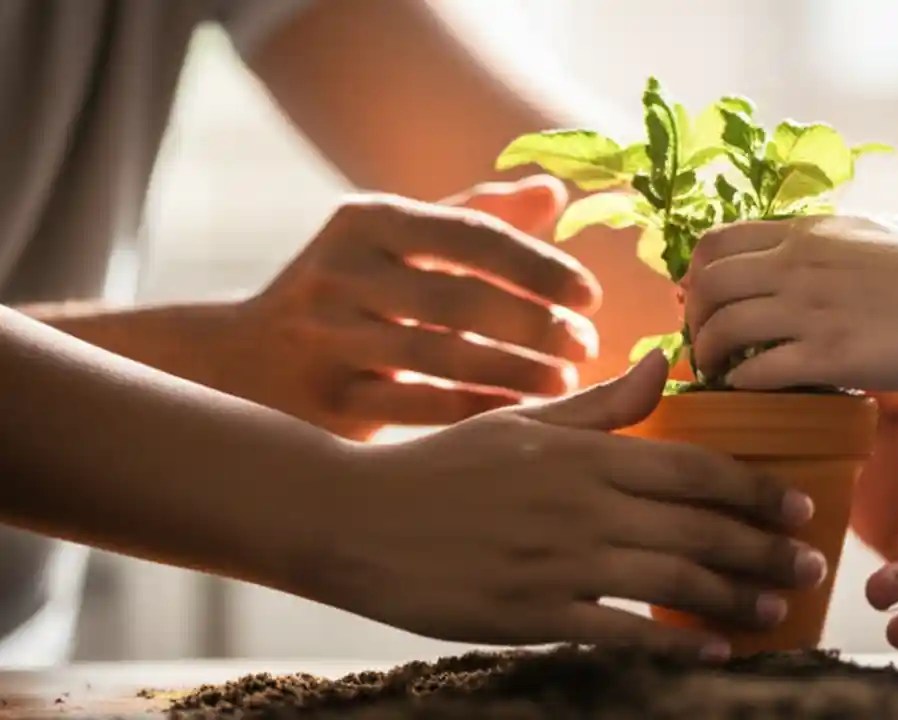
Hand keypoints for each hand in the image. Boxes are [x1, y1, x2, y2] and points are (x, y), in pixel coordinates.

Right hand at [219, 176, 601, 438]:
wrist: (237, 361)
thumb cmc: (347, 292)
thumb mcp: (395, 239)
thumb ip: (474, 216)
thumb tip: (553, 192)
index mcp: (367, 219)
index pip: (471, 234)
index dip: (540, 266)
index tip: (590, 297)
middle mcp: (341, 272)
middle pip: (459, 298)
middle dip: (535, 324)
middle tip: (586, 346)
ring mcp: (327, 337)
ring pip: (440, 356)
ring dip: (517, 371)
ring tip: (567, 382)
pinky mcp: (327, 399)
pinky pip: (417, 407)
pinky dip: (477, 409)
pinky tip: (524, 415)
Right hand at [292, 351, 825, 656]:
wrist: (357, 518)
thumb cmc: (444, 466)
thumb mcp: (523, 421)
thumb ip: (601, 403)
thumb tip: (662, 364)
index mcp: (582, 452)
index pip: (693, 468)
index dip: (755, 489)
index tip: (798, 505)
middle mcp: (581, 505)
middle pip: (698, 528)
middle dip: (765, 549)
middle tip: (813, 564)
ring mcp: (557, 562)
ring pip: (671, 582)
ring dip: (735, 597)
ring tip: (778, 609)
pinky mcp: (530, 614)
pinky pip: (618, 633)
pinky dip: (672, 644)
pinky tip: (713, 651)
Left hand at [685, 215, 897, 391]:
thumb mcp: (862, 230)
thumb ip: (818, 241)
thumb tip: (793, 249)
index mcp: (802, 233)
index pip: (716, 242)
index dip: (696, 275)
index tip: (702, 301)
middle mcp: (795, 266)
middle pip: (708, 285)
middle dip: (693, 318)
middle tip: (701, 343)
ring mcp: (810, 310)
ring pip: (724, 328)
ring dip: (708, 354)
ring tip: (713, 372)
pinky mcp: (830, 354)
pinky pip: (759, 371)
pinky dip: (739, 382)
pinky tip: (744, 391)